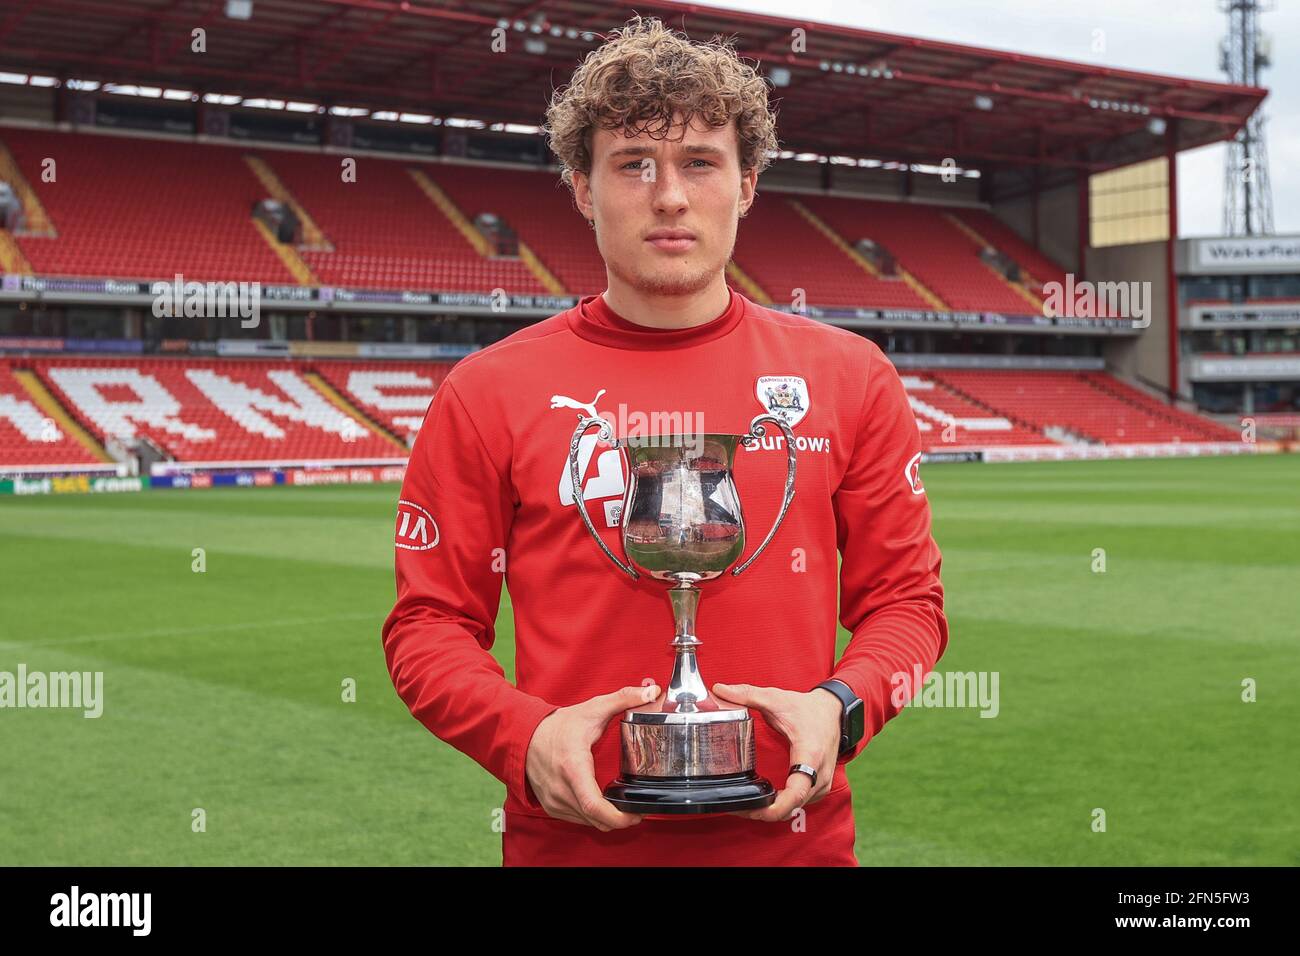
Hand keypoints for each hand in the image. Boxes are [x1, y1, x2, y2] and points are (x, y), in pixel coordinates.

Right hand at [524, 681, 659, 830]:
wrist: (525, 735)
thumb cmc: (559, 725)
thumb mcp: (592, 709)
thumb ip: (623, 699)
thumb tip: (651, 691)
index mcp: (573, 767)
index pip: (594, 805)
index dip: (618, 817)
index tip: (636, 814)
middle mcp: (562, 789)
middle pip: (596, 820)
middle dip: (621, 820)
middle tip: (638, 812)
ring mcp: (555, 801)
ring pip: (589, 823)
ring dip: (607, 820)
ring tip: (624, 807)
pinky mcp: (552, 807)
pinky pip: (578, 820)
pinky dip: (593, 817)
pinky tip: (603, 805)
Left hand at [712, 681, 841, 821]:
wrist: (833, 711)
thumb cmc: (807, 708)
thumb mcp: (776, 698)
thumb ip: (747, 694)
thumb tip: (720, 689)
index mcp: (810, 755)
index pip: (796, 792)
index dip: (775, 807)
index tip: (754, 809)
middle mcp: (820, 775)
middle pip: (791, 806)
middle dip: (763, 811)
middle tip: (737, 807)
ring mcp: (821, 784)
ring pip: (795, 809)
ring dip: (771, 811)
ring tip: (746, 804)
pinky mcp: (818, 788)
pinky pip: (798, 804)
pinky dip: (781, 806)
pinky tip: (764, 800)